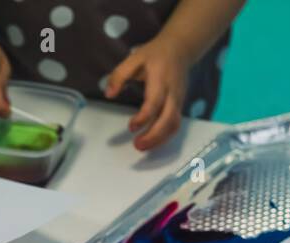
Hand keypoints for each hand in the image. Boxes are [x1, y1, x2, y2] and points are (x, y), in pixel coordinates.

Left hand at [104, 35, 190, 150]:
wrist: (181, 47)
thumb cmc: (155, 54)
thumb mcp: (134, 58)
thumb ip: (119, 75)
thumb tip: (108, 94)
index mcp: (161, 79)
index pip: (155, 102)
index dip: (144, 117)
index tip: (131, 127)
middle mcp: (173, 92)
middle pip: (169, 119)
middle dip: (154, 135)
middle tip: (137, 145)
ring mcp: (179, 100)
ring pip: (174, 125)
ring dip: (160, 140)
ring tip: (142, 147)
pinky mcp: (180, 105)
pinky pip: (175, 124)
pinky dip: (164, 137)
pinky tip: (151, 142)